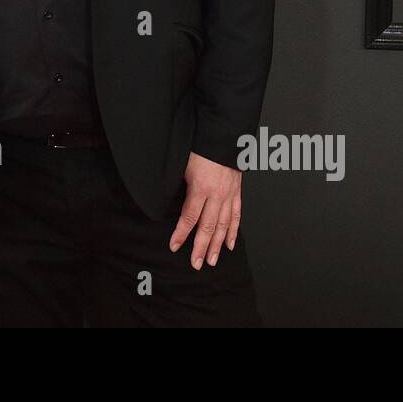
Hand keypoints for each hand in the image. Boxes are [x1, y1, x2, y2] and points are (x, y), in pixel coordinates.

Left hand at [168, 151, 242, 269]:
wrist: (222, 137)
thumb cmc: (201, 148)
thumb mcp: (183, 165)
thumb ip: (178, 185)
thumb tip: (165, 200)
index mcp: (200, 188)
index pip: (189, 217)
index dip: (181, 233)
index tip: (174, 246)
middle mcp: (216, 195)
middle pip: (208, 227)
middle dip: (201, 247)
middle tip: (196, 263)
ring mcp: (228, 195)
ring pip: (223, 225)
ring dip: (217, 245)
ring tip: (212, 260)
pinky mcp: (237, 193)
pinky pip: (236, 215)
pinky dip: (233, 231)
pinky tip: (229, 244)